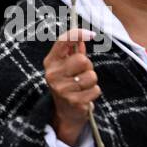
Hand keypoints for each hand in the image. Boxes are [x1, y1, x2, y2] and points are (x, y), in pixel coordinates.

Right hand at [44, 28, 99, 145]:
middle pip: (82, 60)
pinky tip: (85, 95)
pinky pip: (96, 89)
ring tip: (83, 86)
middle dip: (88, 66)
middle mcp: (53, 74)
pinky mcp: (74, 102)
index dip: (78, 34)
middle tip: (82, 73)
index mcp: (50, 62)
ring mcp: (62, 89)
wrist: (65, 112)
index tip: (91, 34)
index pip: (63, 41)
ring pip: (91, 76)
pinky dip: (94, 92)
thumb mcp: (67, 65)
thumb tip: (84, 36)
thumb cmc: (69, 82)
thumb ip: (74, 50)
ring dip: (92, 81)